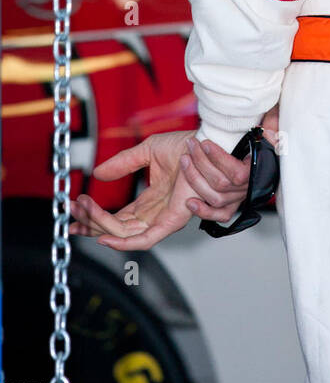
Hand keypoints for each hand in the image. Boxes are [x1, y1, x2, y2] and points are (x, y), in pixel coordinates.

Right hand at [69, 130, 250, 249]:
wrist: (205, 141)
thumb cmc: (184, 145)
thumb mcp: (146, 152)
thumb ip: (123, 164)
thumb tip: (98, 174)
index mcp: (150, 201)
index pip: (117, 218)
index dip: (93, 218)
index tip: (72, 212)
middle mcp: (155, 214)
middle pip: (116, 229)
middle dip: (90, 223)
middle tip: (71, 211)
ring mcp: (163, 220)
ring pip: (124, 234)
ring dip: (100, 226)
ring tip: (82, 211)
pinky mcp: (172, 221)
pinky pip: (145, 239)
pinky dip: (123, 241)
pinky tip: (104, 236)